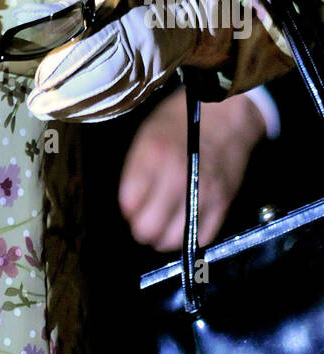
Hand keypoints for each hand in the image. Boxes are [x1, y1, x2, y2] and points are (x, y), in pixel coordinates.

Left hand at [25, 0, 244, 121]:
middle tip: (37, 105)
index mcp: (132, 22)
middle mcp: (146, 50)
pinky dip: (98, 112)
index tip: (40, 79)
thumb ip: (70, 10)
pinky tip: (75, 114)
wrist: (184, 11)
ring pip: (114, 97)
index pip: (95, 50)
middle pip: (103, 79)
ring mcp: (154, 71)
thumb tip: (29, 20)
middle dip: (67, 95)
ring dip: (78, 109)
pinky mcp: (153, 85)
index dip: (66, 68)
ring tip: (49, 112)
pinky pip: (124, 104)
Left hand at [118, 86, 266, 250]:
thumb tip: (130, 205)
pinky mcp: (223, 203)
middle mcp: (176, 176)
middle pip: (148, 227)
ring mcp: (201, 192)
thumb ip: (136, 168)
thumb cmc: (181, 120)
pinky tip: (184, 226)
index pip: (128, 203)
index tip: (132, 204)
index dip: (127, 208)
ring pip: (173, 239)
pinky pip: (202, 237)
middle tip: (145, 219)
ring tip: (163, 227)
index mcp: (152, 155)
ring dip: (163, 238)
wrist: (226, 114)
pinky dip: (190, 237)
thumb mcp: (147, 133)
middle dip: (141, 227)